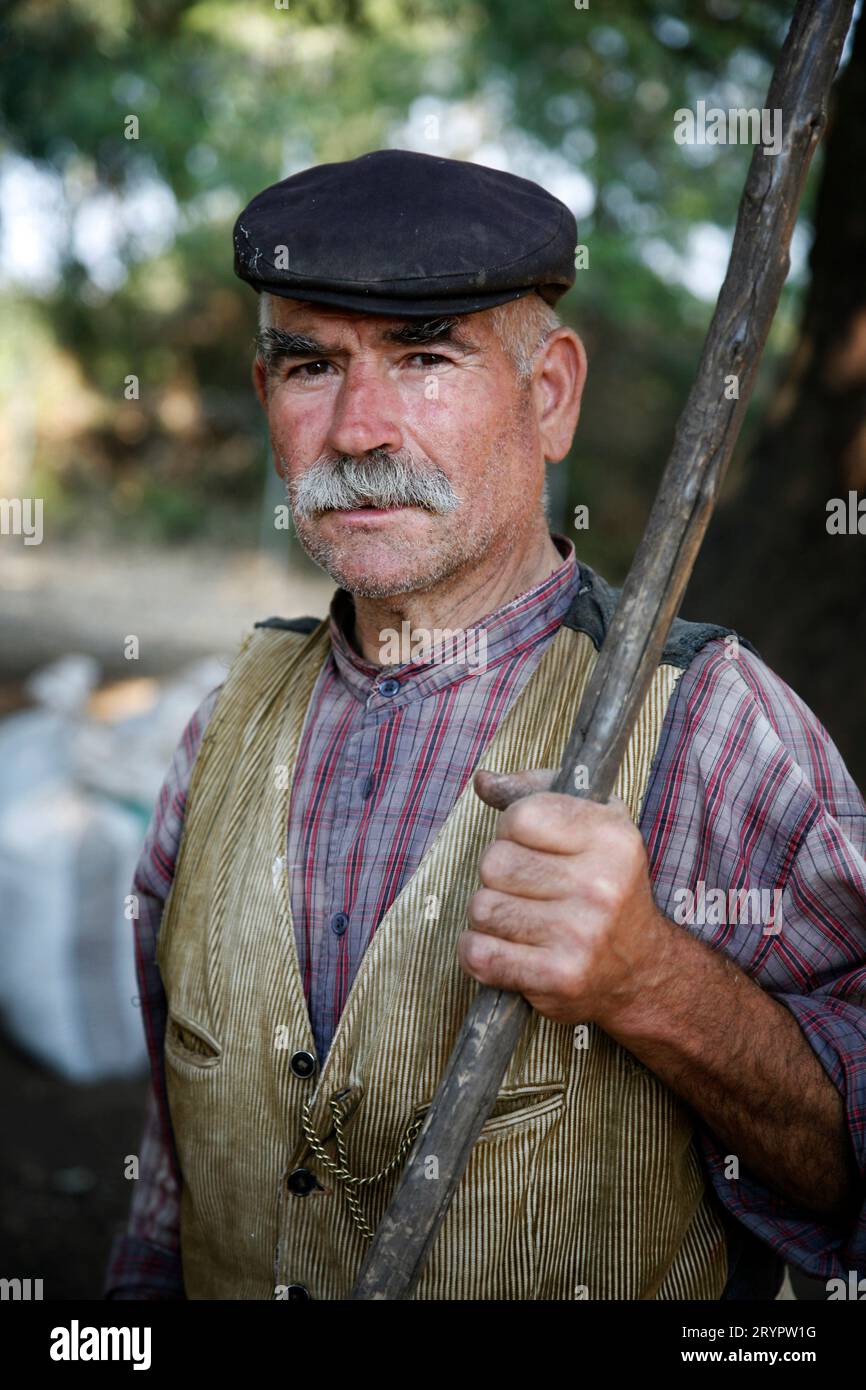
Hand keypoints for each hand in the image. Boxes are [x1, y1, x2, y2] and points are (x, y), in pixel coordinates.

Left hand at [457, 768, 665, 1027]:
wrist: (642, 969)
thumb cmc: (606, 887)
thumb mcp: (593, 826)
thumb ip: (536, 793)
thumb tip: (482, 780)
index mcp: (611, 838)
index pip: (520, 816)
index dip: (513, 830)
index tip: (530, 846)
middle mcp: (601, 886)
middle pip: (494, 862)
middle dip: (499, 876)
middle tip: (527, 890)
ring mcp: (581, 935)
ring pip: (482, 907)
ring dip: (490, 916)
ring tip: (522, 921)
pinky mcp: (558, 977)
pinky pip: (479, 953)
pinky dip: (478, 952)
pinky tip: (505, 949)